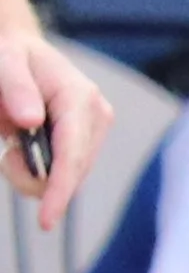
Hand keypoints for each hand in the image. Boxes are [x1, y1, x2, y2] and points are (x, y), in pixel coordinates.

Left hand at [0, 27, 111, 230]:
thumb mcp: (5, 63)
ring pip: (71, 177)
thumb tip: (32, 121)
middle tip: (6, 154)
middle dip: (35, 177)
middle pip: (73, 173)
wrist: (21, 52)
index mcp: (78, 97)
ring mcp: (97, 128)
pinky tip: (28, 148)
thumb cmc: (11, 55)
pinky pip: (68, 172)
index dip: (60, 190)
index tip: (46, 221)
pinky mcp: (91, 138)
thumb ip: (16, 89)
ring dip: (36, 174)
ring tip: (14, 145)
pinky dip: (43, 170)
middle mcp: (96, 114)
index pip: (72, 155)